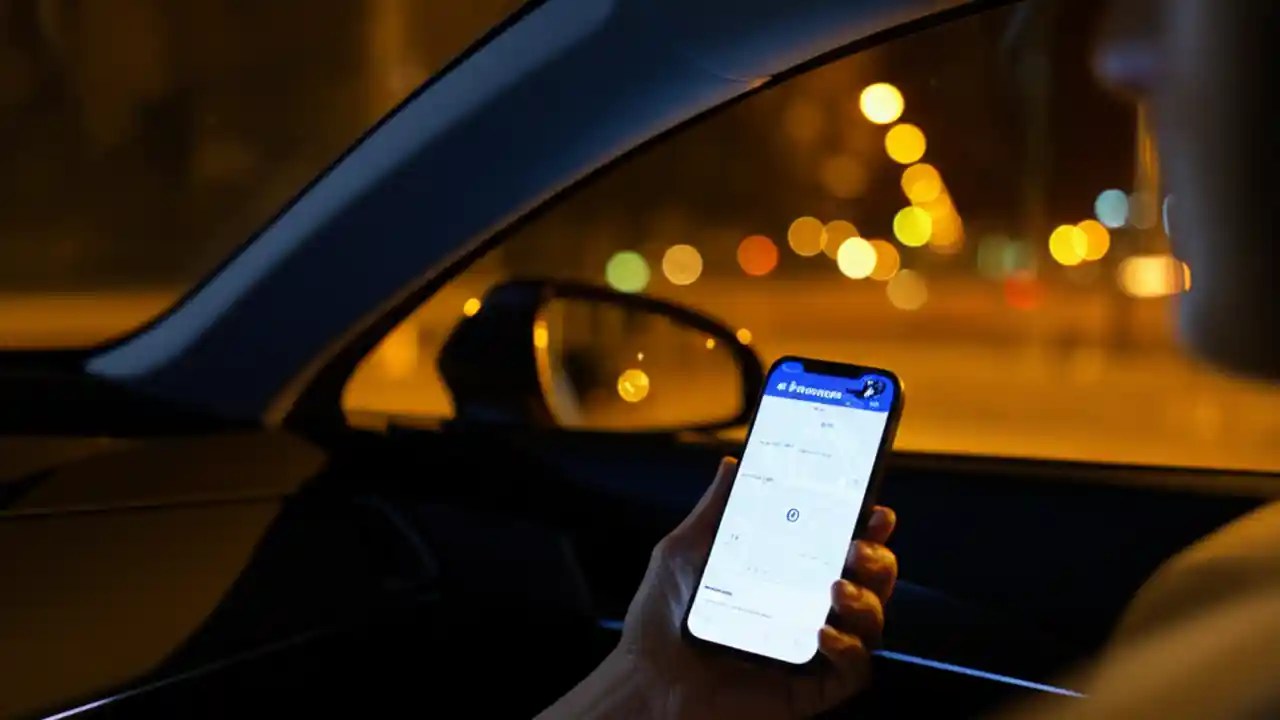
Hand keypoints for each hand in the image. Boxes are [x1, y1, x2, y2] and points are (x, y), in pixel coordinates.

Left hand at [616, 456, 897, 718]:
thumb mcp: (684, 552)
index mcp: (786, 575)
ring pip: (872, 624)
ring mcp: (812, 651)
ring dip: (867, 601)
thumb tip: (732, 464)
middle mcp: (807, 610)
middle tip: (858, 547)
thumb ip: (715, 510)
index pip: (842, 547)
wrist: (645, 679)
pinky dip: (849, 650)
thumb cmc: (660, 619)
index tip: (876, 511)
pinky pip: (853, 671)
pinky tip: (823, 633)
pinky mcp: (810, 689)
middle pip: (870, 583)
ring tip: (836, 588)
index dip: (869, 529)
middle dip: (879, 561)